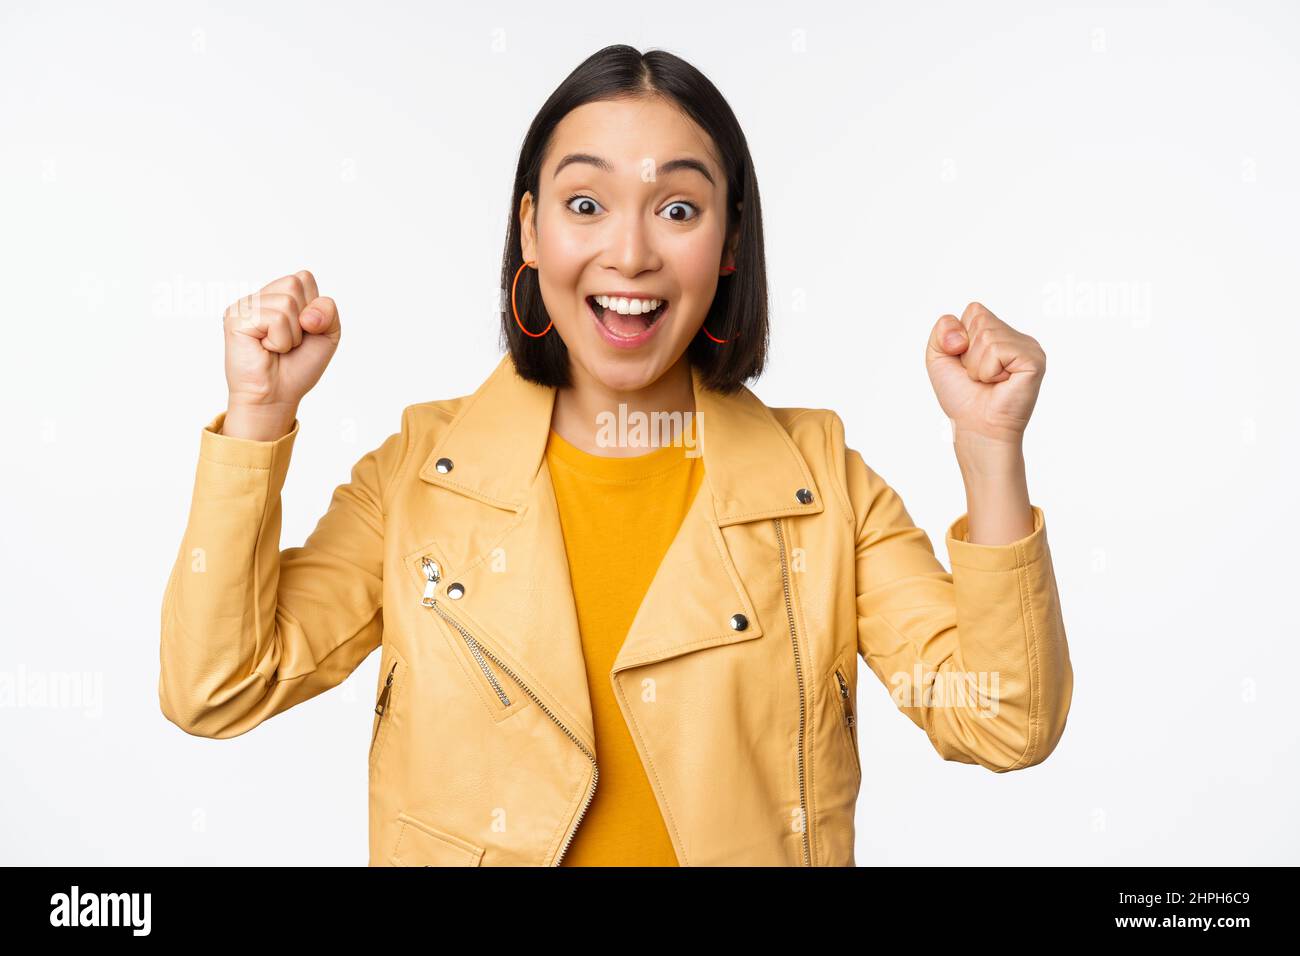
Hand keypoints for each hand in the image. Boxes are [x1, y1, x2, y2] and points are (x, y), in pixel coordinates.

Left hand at [925, 302, 1045, 446]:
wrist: (976, 427)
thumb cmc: (962, 396)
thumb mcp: (938, 357)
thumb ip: (942, 329)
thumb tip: (963, 333)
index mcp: (998, 332)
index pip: (974, 310)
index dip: (959, 338)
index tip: (966, 364)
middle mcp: (1016, 336)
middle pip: (980, 319)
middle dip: (968, 353)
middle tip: (978, 376)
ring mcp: (1028, 346)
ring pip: (987, 335)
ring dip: (977, 365)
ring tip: (988, 381)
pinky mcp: (1034, 359)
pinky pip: (997, 350)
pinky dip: (989, 371)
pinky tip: (1001, 384)